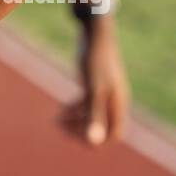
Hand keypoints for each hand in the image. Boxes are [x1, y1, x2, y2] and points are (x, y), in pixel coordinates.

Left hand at [61, 19, 129, 144]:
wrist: (96, 33)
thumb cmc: (96, 60)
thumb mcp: (93, 90)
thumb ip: (94, 116)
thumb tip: (94, 142)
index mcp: (118, 105)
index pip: (113, 135)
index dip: (96, 140)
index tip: (76, 134)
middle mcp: (114, 101)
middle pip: (100, 129)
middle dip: (80, 131)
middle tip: (61, 124)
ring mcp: (104, 94)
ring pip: (91, 118)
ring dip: (74, 122)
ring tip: (57, 119)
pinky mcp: (95, 86)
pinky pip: (86, 106)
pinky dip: (74, 110)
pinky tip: (62, 107)